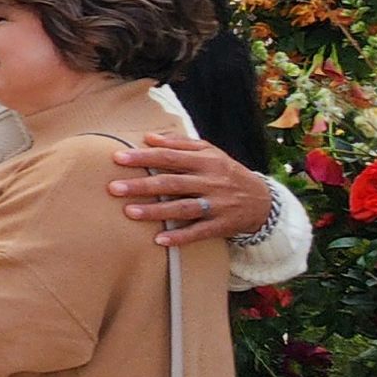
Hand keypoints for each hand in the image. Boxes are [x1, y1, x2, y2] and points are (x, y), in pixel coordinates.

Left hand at [109, 134, 274, 244]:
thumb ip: (180, 143)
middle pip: (172, 183)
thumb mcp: (210, 152)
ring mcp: (217, 205)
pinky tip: (159, 240)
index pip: (169, 157)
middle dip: (141, 185)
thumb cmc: (226, 172)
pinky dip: (180, 236)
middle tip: (113, 188)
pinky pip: (199, 232)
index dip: (143, 157)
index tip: (117, 158)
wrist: (263, 200)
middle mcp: (211, 181)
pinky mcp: (222, 225)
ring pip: (182, 208)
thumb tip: (149, 137)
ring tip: (129, 212)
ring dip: (155, 211)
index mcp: (205, 161)